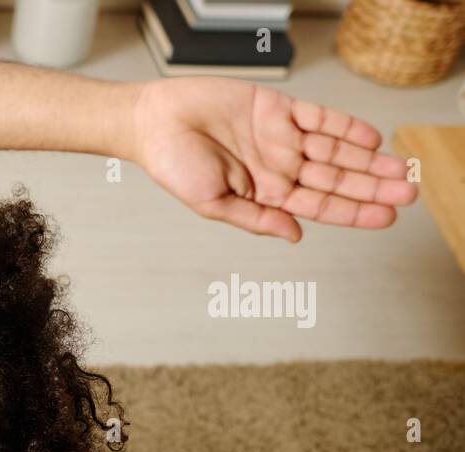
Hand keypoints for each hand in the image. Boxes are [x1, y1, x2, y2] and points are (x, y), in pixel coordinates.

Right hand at [131, 77, 417, 241]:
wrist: (154, 121)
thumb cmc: (172, 165)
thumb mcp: (213, 203)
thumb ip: (255, 218)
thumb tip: (295, 235)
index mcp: (264, 194)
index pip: (318, 206)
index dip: (352, 212)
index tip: (384, 218)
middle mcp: (278, 166)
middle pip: (335, 179)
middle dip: (371, 187)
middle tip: (405, 193)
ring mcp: (280, 137)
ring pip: (335, 150)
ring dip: (367, 160)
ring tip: (398, 169)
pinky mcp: (277, 108)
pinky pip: (319, 118)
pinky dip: (344, 127)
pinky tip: (370, 138)